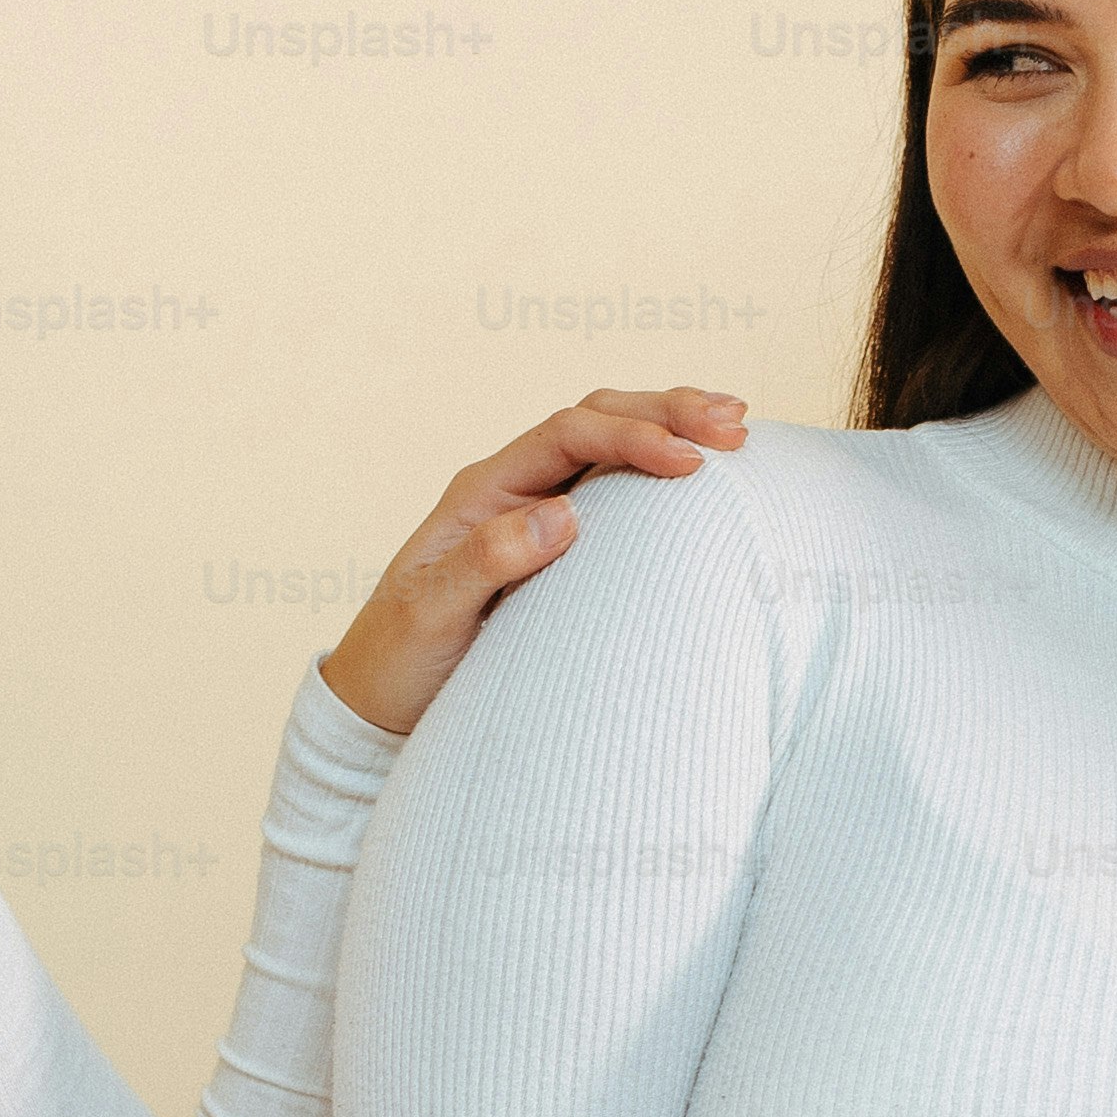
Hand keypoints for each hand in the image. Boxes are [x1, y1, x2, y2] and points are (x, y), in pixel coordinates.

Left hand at [319, 387, 750, 736]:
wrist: (380, 704)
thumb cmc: (398, 662)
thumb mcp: (431, 616)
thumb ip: (487, 562)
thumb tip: (564, 514)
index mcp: (483, 492)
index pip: (569, 435)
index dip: (634, 436)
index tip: (691, 460)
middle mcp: (513, 489)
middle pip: (597, 417)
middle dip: (667, 411)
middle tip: (735, 423)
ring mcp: (536, 514)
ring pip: (611, 444)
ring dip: (670, 427)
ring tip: (736, 424)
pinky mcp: (558, 547)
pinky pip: (616, 490)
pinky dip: (661, 470)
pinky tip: (703, 473)